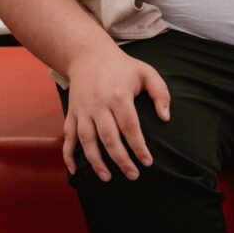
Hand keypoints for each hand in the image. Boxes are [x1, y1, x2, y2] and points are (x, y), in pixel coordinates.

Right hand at [63, 42, 170, 182]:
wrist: (87, 54)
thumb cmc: (121, 66)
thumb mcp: (146, 72)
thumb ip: (160, 93)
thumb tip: (165, 118)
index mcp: (118, 94)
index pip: (130, 126)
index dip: (138, 146)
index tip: (147, 162)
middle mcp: (98, 104)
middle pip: (109, 137)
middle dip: (121, 159)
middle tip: (133, 175)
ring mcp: (82, 110)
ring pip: (87, 140)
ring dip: (96, 161)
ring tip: (107, 177)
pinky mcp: (72, 113)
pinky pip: (68, 136)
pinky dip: (68, 154)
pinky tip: (75, 170)